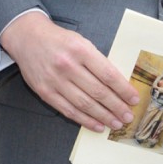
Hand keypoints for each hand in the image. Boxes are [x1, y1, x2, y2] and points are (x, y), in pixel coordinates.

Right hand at [2, 13, 138, 131]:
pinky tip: (97, 126)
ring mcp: (55, 80)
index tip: (134, 99)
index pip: (108, 74)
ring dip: (103, 117)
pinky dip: (85, 120)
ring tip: (117, 123)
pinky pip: (68, 110)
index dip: (123, 90)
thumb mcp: (82, 43)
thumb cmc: (60, 41)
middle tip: (129, 116)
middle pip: (98, 92)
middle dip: (117, 107)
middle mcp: (68, 66)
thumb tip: (120, 85)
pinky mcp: (45, 92)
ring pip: (84, 104)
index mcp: (81, 50)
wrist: (28, 38)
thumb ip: (98, 62)